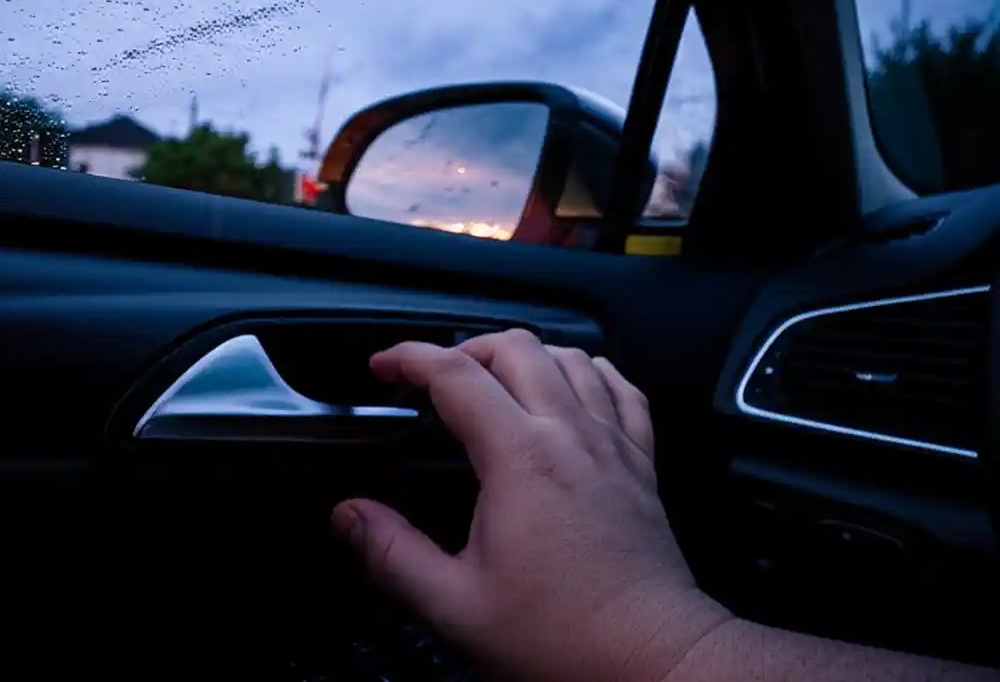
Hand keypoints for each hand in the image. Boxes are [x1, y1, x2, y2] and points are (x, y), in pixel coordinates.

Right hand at [331, 330, 731, 680]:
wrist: (651, 658)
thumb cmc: (565, 636)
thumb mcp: (456, 604)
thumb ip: (392, 554)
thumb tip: (348, 516)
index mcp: (520, 459)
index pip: (456, 375)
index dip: (410, 358)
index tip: (383, 366)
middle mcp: (570, 436)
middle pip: (516, 348)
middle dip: (463, 348)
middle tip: (432, 378)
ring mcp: (612, 445)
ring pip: (572, 356)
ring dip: (524, 354)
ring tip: (492, 377)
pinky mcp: (641, 465)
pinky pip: (623, 390)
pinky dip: (591, 372)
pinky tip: (574, 385)